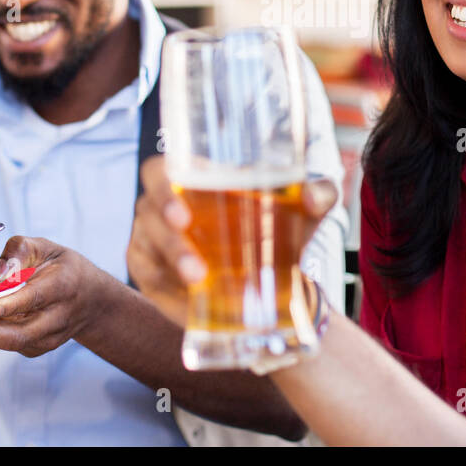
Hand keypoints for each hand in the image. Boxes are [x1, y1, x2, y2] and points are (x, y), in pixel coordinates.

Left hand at [0, 236, 112, 357]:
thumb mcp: (48, 247)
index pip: (35, 298)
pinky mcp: (35, 349)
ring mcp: (47, 338)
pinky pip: (4, 345)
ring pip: (8, 344)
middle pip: (18, 334)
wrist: (92, 301)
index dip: (11, 305)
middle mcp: (57, 318)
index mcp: (63, 286)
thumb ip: (21, 251)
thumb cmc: (65, 269)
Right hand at [126, 155, 338, 328]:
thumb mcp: (304, 213)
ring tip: (199, 278)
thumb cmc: (283, 229)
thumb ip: (317, 196)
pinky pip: (148, 277)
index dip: (162, 187)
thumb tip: (314, 196)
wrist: (278, 280)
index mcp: (191, 178)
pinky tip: (188, 294)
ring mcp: (153, 241)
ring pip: (147, 246)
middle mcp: (164, 206)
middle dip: (165, 233)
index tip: (183, 213)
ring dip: (171, 261)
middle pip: (147, 210)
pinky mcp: (152, 273)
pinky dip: (165, 285)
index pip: (159, 172)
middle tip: (191, 253)